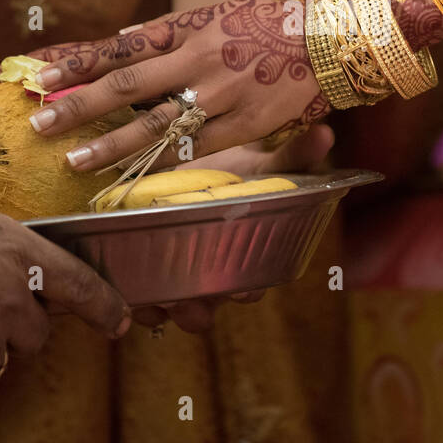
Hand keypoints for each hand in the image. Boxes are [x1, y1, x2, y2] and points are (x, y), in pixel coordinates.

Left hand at [0, 0, 331, 172]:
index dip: (79, 64)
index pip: (121, 49)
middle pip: (129, 88)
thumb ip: (164, 31)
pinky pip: (199, 150)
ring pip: (159, 127)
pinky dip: (164, 165)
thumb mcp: (211, 15)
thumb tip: (116, 41)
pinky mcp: (248, 125)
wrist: (325, 38)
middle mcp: (200, 62)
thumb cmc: (261, 25)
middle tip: (39, 126)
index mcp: (187, 31)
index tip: (40, 80)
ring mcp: (224, 96)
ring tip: (76, 162)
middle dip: (80, 108)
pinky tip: (134, 179)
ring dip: (113, 147)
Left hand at [125, 122, 335, 332]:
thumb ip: (294, 155)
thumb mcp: (263, 162)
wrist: (179, 165)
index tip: (241, 288)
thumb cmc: (232, 171)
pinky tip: (114, 282)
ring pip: (165, 304)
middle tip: (186, 304)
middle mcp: (209, 272)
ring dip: (157, 306)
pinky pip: (128, 292)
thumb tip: (327, 131)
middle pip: (205, 308)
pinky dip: (123, 292)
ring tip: (147, 297)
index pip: (251, 284)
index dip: (246, 289)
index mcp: (242, 254)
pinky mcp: (136, 266)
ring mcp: (172, 274)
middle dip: (195, 311)